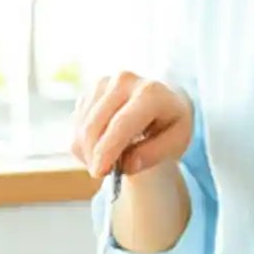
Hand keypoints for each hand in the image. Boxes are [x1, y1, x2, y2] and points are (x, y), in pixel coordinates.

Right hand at [70, 71, 193, 178]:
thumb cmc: (171, 123)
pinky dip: (85, 142)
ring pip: (82, 127)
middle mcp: (124, 81)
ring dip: (89, 151)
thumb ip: (153, 154)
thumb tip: (127, 165)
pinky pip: (77, 124)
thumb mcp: (176, 142)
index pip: (121, 123)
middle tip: (106, 173)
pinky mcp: (90, 90)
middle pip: (95, 126)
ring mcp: (104, 82)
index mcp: (151, 92)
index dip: (107, 149)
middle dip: (95, 155)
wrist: (164, 99)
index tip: (99, 172)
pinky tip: (103, 145)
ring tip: (110, 159)